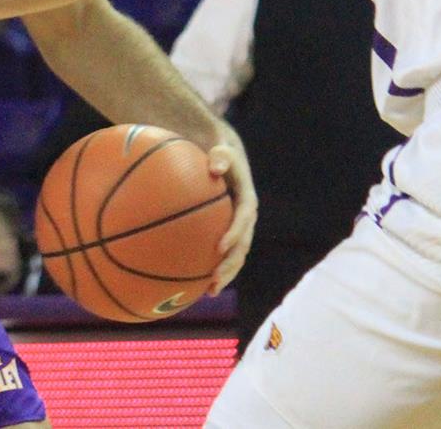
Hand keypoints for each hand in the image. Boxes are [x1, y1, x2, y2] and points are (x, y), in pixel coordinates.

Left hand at [204, 134, 256, 295]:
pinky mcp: (226, 233)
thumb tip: (215, 165)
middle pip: (242, 247)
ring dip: (224, 274)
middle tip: (214, 280)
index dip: (234, 234)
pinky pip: (220, 254)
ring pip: (234, 256)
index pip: (244, 220)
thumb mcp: (222, 150)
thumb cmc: (219, 154)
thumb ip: (220, 156)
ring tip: (208, 291)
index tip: (220, 246)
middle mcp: (245, 219)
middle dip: (230, 265)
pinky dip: (210, 267)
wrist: (224, 158)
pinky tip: (193, 282)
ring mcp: (237, 229)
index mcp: (246, 201)